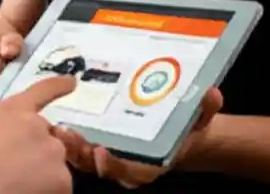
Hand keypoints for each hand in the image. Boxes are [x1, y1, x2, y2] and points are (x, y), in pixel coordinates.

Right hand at [0, 76, 76, 193]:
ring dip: (44, 174)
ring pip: (56, 164)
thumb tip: (20, 143)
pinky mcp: (62, 179)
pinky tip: (24, 192)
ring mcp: (52, 150)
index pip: (42, 91)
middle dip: (39, 153)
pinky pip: (60, 187)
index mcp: (12, 110)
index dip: (58, 86)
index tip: (71, 83)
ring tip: (15, 184)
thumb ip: (8, 130)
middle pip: (49, 138)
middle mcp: (37, 125)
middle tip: (15, 169)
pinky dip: (49, 192)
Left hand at [54, 87, 223, 188]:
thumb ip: (206, 110)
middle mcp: (129, 164)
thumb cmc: (188, 128)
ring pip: (86, 160)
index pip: (131, 173)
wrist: (180, 132)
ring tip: (59, 129)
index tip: (102, 153)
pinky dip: (69, 140)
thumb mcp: (201, 119)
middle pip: (101, 167)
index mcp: (151, 163)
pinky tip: (57, 123)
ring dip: (71, 147)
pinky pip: (80, 150)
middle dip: (83, 156)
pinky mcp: (98, 147)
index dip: (115, 167)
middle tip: (70, 137)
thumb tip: (212, 95)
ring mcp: (112, 157)